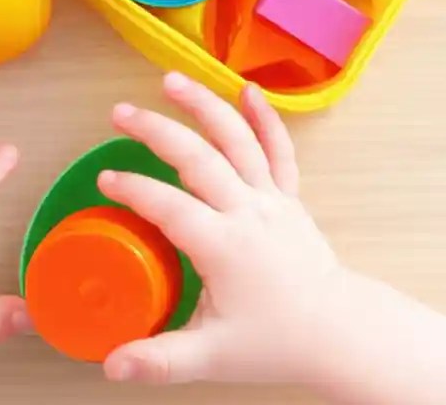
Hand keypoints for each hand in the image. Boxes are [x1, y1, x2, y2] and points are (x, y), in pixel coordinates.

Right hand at [97, 72, 341, 385]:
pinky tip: (247, 91)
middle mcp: (249, 213)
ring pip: (238, 141)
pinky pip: (279, 150)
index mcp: (225, 247)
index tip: (106, 181)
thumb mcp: (212, 356)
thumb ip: (159, 360)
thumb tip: (110, 366)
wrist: (339, 334)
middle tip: (119, 113)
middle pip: (199, 158)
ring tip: (172, 81)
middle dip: (156, 131)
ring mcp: (272, 201)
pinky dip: (265, 118)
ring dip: (205, 106)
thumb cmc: (278, 342)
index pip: (171, 206)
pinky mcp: (288, 199)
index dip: (135, 190)